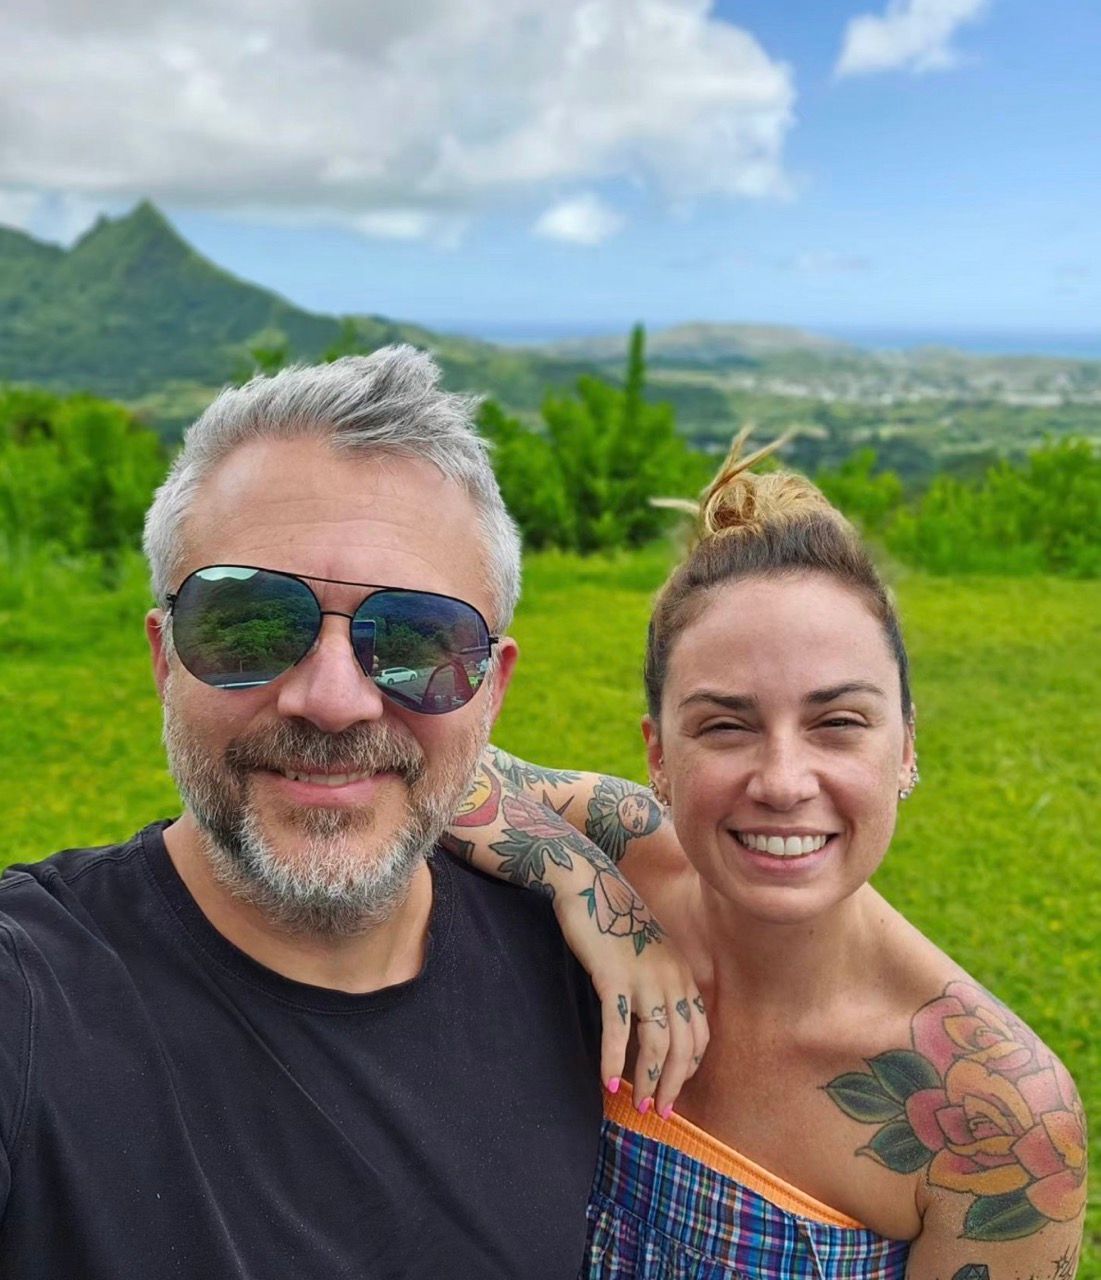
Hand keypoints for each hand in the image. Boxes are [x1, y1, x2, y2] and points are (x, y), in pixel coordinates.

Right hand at [554, 873, 708, 1117]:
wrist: (589, 884)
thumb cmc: (614, 920)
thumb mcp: (650, 951)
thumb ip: (659, 981)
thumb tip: (656, 1020)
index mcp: (681, 974)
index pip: (699, 1033)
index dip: (690, 1067)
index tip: (676, 1089)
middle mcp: (670, 979)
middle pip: (683, 1045)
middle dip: (675, 1084)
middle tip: (661, 1111)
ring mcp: (644, 979)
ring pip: (656, 1043)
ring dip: (649, 1080)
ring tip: (640, 1104)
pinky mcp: (613, 978)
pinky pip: (617, 1029)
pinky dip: (614, 1060)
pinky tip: (607, 1084)